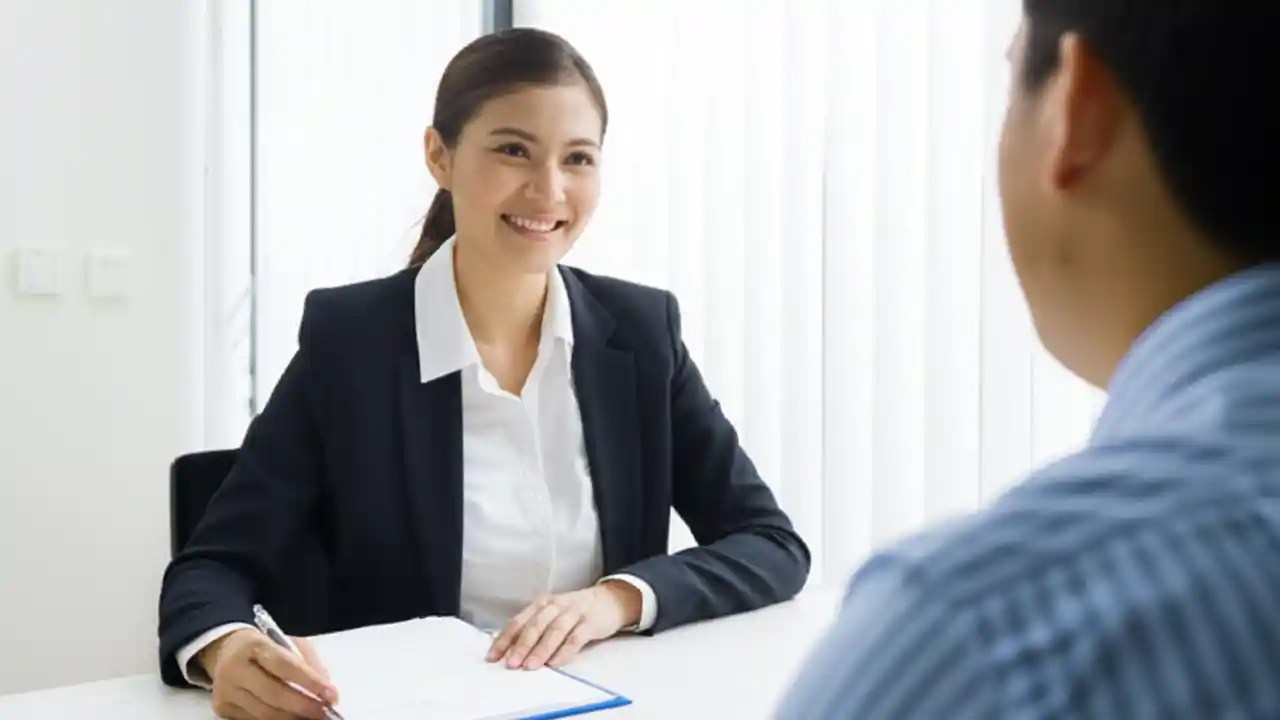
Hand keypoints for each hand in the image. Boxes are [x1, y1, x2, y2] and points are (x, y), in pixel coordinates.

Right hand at [199, 628, 338, 719]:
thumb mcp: (288, 643)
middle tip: (325, 712)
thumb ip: (308, 662)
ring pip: (264, 713)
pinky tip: (293, 719)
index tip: (331, 694)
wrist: (225, 651)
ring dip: (293, 718)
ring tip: (313, 718)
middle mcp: (234, 669)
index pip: (284, 665)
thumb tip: (326, 688)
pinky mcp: (222, 708)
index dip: (309, 681)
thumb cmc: (265, 647)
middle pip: (273, 693)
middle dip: (303, 706)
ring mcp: (226, 691)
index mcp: (253, 645)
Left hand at [486, 582, 641, 670]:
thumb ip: (534, 627)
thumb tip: (508, 648)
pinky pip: (576, 637)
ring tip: (530, 666)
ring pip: (554, 631)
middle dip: (521, 646)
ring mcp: (574, 612)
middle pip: (535, 625)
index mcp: (542, 603)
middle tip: (511, 663)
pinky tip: (555, 663)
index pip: (518, 621)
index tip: (493, 656)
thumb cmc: (574, 612)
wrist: (610, 600)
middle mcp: (556, 605)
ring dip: (541, 649)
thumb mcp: (552, 614)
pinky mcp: (590, 622)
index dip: (505, 639)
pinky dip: (564, 651)